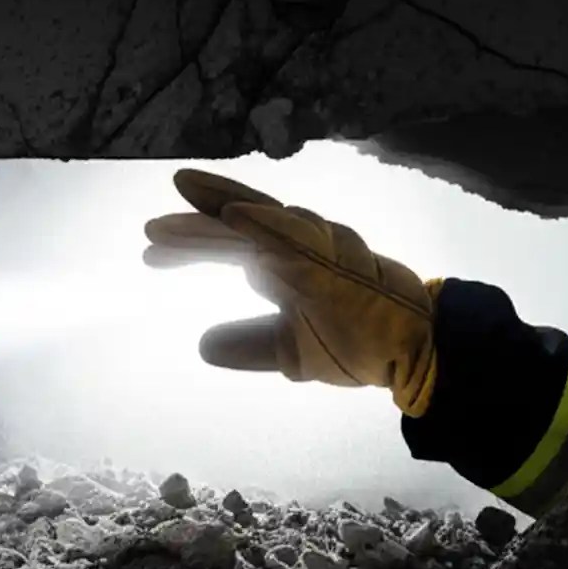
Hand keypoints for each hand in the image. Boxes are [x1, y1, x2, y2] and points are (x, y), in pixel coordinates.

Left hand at [143, 169, 439, 416]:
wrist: (416, 354)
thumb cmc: (361, 343)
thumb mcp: (290, 352)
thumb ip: (249, 345)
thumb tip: (201, 345)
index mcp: (288, 265)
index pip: (233, 244)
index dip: (193, 243)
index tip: (150, 253)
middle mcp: (301, 249)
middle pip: (240, 223)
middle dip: (195, 222)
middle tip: (151, 228)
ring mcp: (319, 252)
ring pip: (260, 225)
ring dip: (217, 218)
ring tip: (172, 219)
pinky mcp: (333, 266)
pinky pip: (294, 238)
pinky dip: (263, 222)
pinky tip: (232, 214)